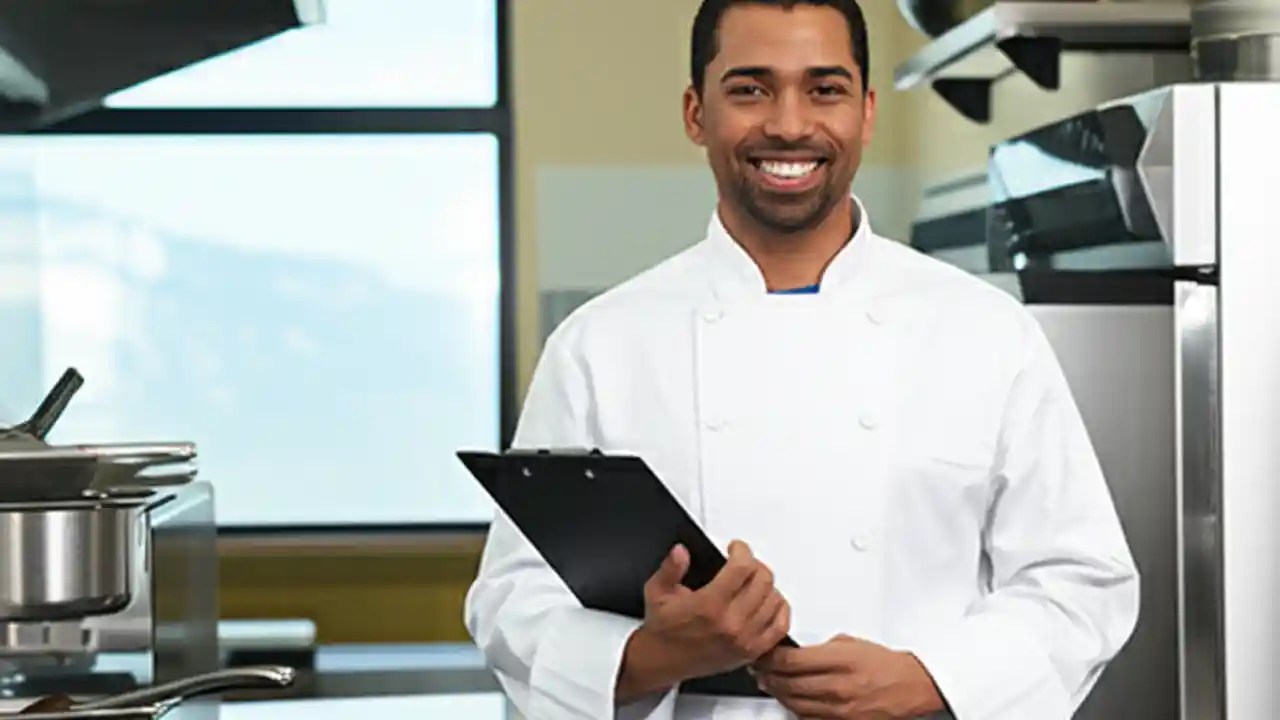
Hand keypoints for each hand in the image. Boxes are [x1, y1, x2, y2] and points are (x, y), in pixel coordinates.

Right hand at [617, 540, 790, 700]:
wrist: (663, 661)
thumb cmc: (663, 629)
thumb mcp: (657, 592)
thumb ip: (670, 568)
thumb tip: (681, 551)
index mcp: (709, 606)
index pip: (742, 567)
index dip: (742, 551)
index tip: (736, 549)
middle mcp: (731, 624)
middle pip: (763, 580)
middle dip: (754, 564)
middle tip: (743, 564)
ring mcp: (744, 640)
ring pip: (775, 600)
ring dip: (766, 585)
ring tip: (752, 582)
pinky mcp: (751, 652)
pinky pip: (780, 626)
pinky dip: (779, 610)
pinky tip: (768, 602)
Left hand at [753, 635, 944, 718]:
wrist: (911, 686)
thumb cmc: (885, 663)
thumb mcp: (851, 643)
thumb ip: (822, 648)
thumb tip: (796, 651)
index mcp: (840, 661)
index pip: (792, 660)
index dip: (770, 657)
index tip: (763, 653)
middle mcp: (839, 686)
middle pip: (788, 683)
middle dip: (767, 675)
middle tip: (759, 668)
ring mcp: (841, 709)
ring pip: (794, 703)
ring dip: (777, 693)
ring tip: (769, 683)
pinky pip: (809, 718)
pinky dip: (794, 709)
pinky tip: (789, 699)